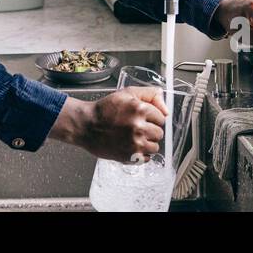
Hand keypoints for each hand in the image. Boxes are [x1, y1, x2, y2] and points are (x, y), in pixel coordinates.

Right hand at [49, 88, 166, 162]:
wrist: (86, 125)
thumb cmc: (105, 110)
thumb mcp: (127, 93)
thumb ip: (150, 95)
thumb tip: (166, 109)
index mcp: (140, 109)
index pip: (161, 117)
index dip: (152, 117)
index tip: (142, 117)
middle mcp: (139, 127)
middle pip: (159, 133)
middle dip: (150, 130)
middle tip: (136, 127)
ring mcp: (135, 143)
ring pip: (155, 147)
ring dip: (146, 143)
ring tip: (132, 137)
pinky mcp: (130, 156)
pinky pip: (146, 158)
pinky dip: (140, 154)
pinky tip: (130, 146)